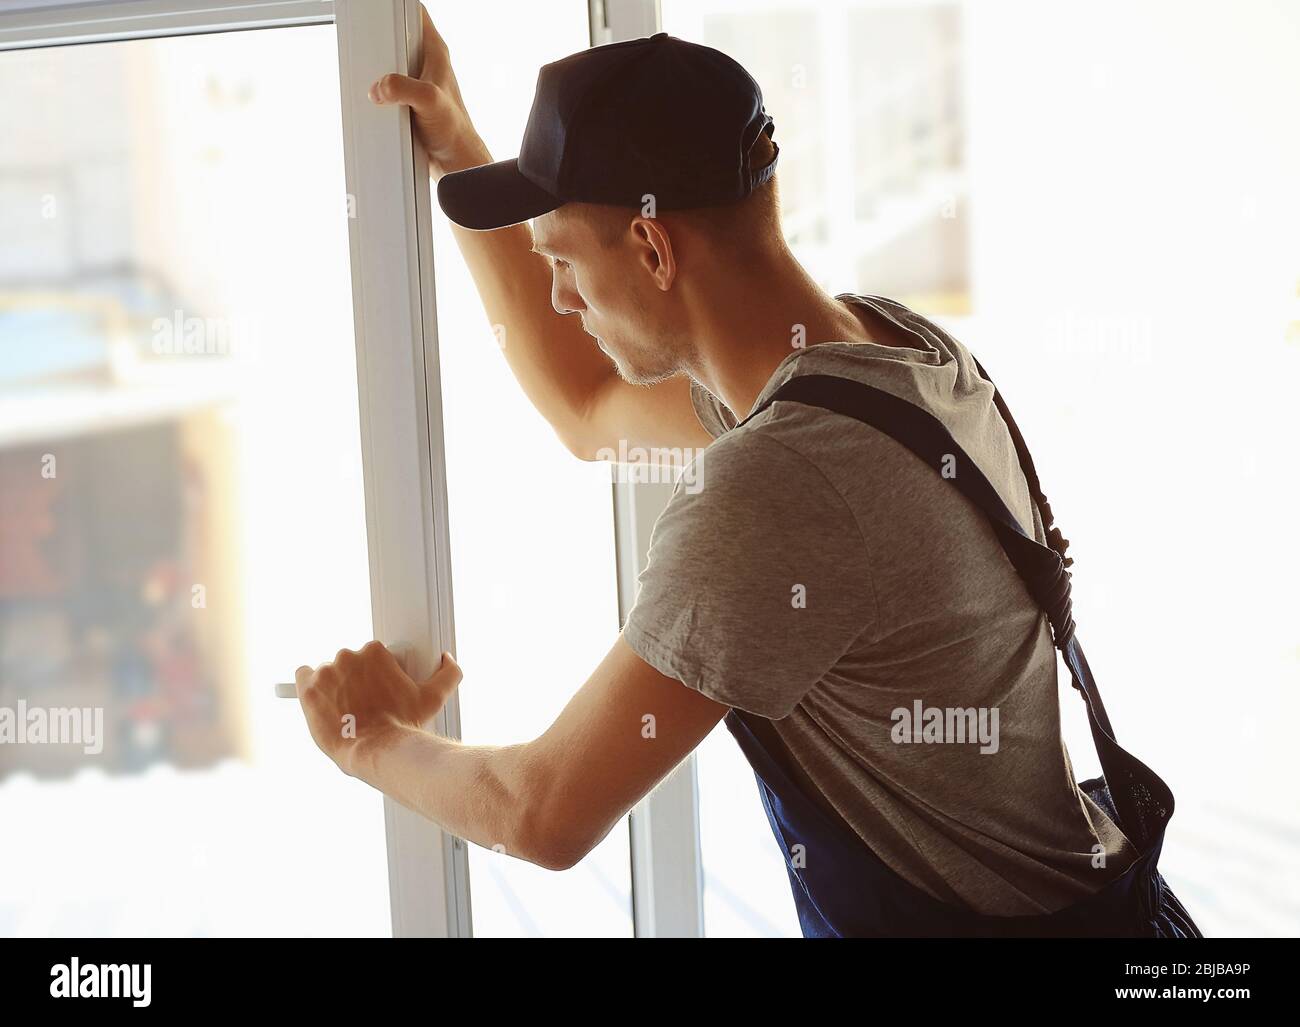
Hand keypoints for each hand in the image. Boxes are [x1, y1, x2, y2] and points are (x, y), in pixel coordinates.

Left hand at [294, 642, 462, 778]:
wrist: (377, 749)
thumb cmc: (403, 724)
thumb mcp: (434, 698)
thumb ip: (448, 674)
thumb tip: (447, 659)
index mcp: (375, 651)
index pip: (369, 654)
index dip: (372, 673)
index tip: (375, 689)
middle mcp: (348, 656)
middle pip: (347, 662)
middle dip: (353, 679)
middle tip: (361, 702)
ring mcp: (326, 673)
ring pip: (325, 671)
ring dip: (332, 685)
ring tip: (342, 708)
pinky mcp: (308, 690)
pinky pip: (302, 677)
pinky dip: (308, 687)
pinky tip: (319, 701)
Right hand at [367, 6, 490, 178]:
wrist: (455, 161)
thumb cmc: (454, 130)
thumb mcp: (428, 102)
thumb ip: (404, 89)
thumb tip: (381, 86)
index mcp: (435, 52)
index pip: (415, 13)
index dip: (397, 8)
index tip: (377, 12)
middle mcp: (425, 63)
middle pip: (395, 37)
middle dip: (378, 42)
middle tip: (367, 53)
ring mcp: (415, 82)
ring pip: (388, 63)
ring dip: (375, 70)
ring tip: (369, 79)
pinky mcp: (407, 101)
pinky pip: (386, 87)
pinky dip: (377, 91)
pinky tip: (373, 100)